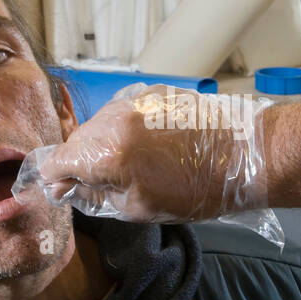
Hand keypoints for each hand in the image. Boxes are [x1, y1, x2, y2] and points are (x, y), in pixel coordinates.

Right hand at [11, 84, 282, 246]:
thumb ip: (96, 196)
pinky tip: (149, 145)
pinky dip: (126, 128)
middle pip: (76, 139)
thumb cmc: (196, 190)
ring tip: (130, 163)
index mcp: (107, 152)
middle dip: (80, 161)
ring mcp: (135, 100)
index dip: (55, 179)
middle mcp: (114, 118)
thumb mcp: (139, 208)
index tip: (63, 190)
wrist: (244, 157)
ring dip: (103, 143)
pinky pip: (125, 111)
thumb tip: (72, 188)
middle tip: (98, 182)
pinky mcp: (154, 91)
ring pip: (100, 123)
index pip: (57, 161)